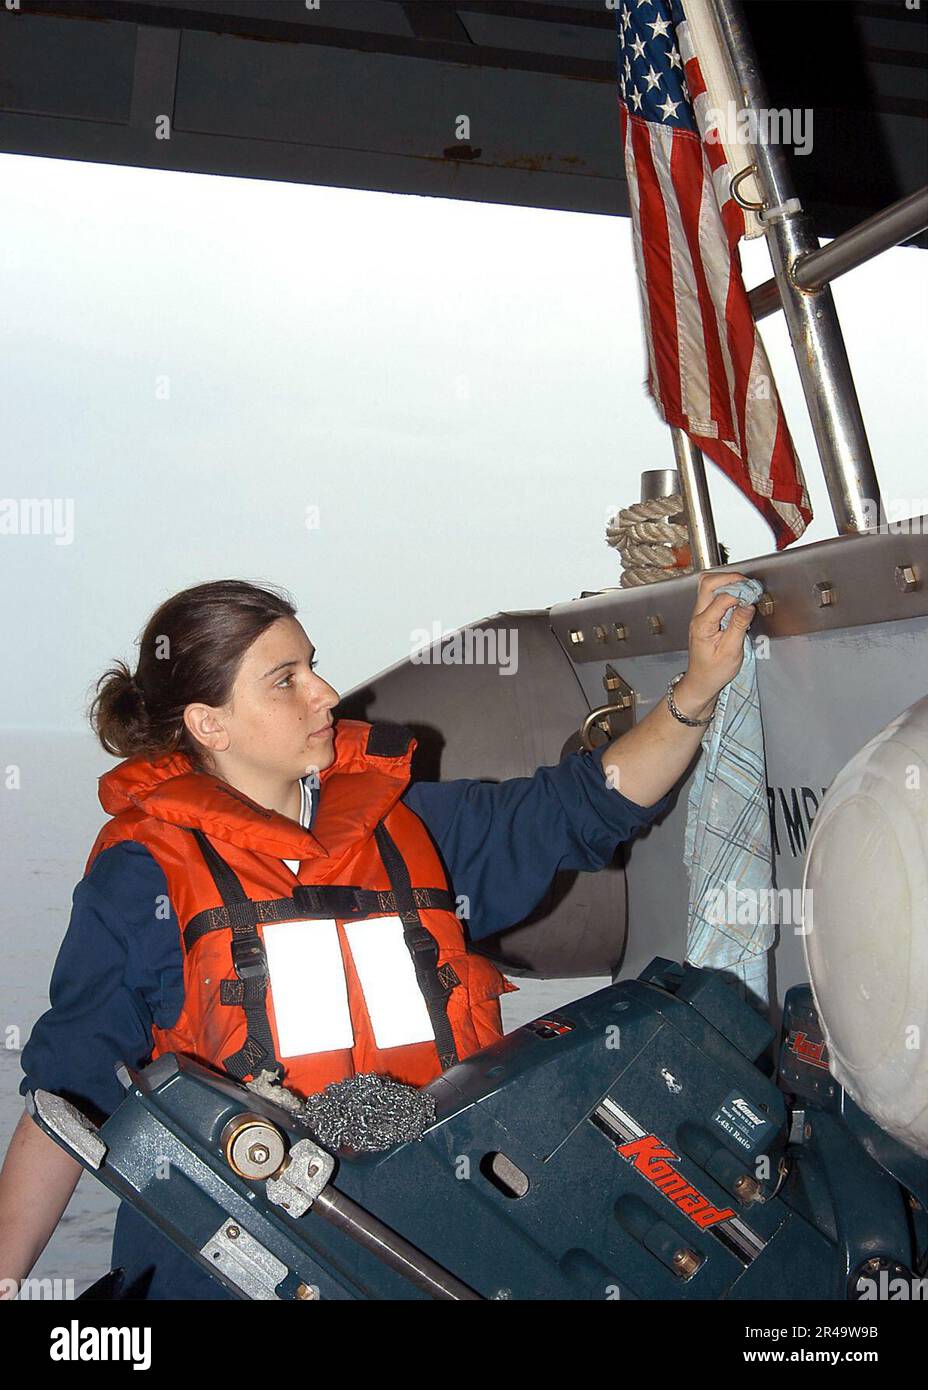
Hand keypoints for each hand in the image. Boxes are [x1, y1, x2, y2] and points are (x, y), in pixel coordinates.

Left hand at [679, 570, 755, 710]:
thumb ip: (739, 625)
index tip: (754, 595)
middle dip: (730, 578)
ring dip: (727, 583)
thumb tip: (748, 604)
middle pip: (708, 583)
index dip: (739, 593)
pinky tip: (739, 599)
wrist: (701, 681)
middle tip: (748, 585)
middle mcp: (698, 616)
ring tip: (745, 590)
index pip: (721, 598)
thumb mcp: (731, 651)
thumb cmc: (714, 671)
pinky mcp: (705, 616)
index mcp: (702, 624)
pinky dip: (727, 591)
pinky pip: (713, 595)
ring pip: (708, 586)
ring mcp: (700, 614)